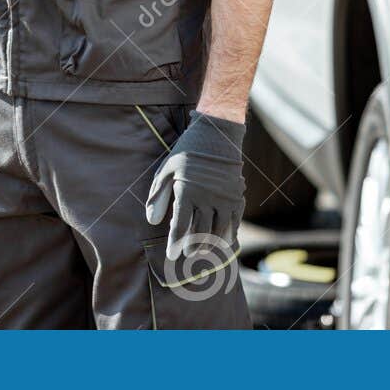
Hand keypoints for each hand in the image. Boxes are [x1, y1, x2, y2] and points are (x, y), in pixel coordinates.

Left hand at [144, 111, 245, 260]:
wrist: (217, 133)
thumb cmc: (187, 152)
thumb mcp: (166, 169)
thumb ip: (159, 196)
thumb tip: (152, 221)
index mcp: (187, 190)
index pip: (180, 225)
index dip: (175, 242)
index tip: (171, 255)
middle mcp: (207, 197)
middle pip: (200, 231)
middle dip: (192, 246)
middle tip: (188, 255)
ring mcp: (224, 197)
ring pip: (218, 230)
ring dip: (210, 244)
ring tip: (203, 252)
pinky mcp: (237, 196)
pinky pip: (234, 222)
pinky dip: (229, 234)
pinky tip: (224, 242)